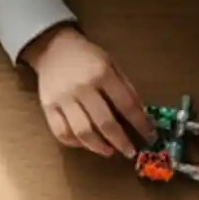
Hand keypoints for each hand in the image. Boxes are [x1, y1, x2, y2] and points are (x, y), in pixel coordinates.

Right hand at [22, 25, 155, 157]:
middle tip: (130, 152)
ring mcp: (63, 99)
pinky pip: (61, 132)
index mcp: (102, 74)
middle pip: (105, 123)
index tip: (150, 136)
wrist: (53, 47)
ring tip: (109, 151)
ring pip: (82, 132)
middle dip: (121, 141)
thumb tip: (141, 114)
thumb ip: (126, 87)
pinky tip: (85, 143)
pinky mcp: (48, 107)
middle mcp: (83, 88)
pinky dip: (74, 142)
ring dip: (98, 146)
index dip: (141, 124)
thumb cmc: (87, 57)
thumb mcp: (112, 64)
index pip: (127, 105)